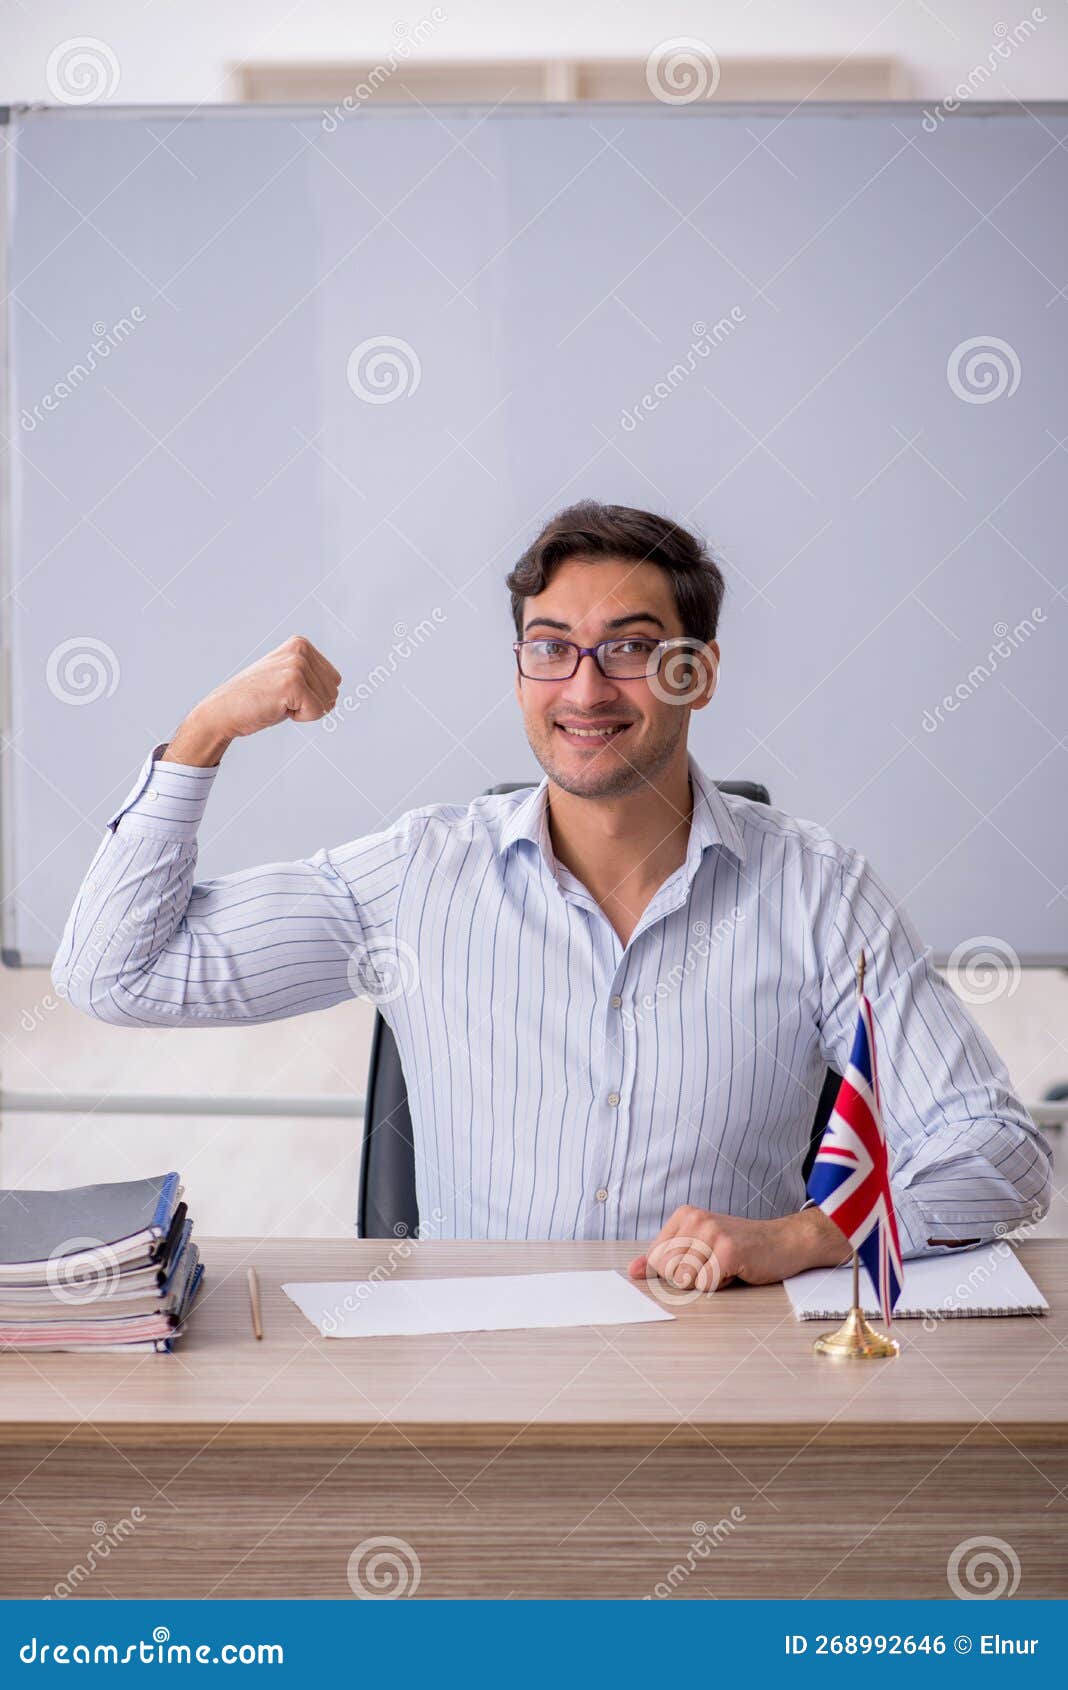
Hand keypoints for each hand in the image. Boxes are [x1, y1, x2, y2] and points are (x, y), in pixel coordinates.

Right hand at [163, 636, 341, 765]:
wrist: (224, 711)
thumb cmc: (257, 700)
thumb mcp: (288, 678)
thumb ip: (312, 677)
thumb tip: (337, 690)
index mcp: (301, 644)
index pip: (334, 680)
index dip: (313, 695)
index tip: (286, 692)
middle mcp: (300, 649)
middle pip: (334, 691)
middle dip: (311, 703)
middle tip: (281, 699)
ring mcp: (296, 665)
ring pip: (328, 702)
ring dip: (304, 710)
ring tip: (278, 702)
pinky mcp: (293, 684)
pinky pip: (318, 712)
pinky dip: (300, 718)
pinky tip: (277, 707)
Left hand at [627, 1203, 851, 1292]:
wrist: (784, 1242)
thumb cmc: (740, 1248)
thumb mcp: (698, 1248)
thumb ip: (664, 1259)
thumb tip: (633, 1271)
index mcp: (684, 1216)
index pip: (656, 1258)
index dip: (676, 1271)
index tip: (700, 1261)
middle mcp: (695, 1219)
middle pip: (668, 1271)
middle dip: (691, 1278)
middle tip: (715, 1264)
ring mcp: (712, 1232)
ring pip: (685, 1279)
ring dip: (707, 1282)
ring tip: (725, 1266)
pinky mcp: (728, 1250)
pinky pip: (705, 1284)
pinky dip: (720, 1284)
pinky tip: (736, 1269)